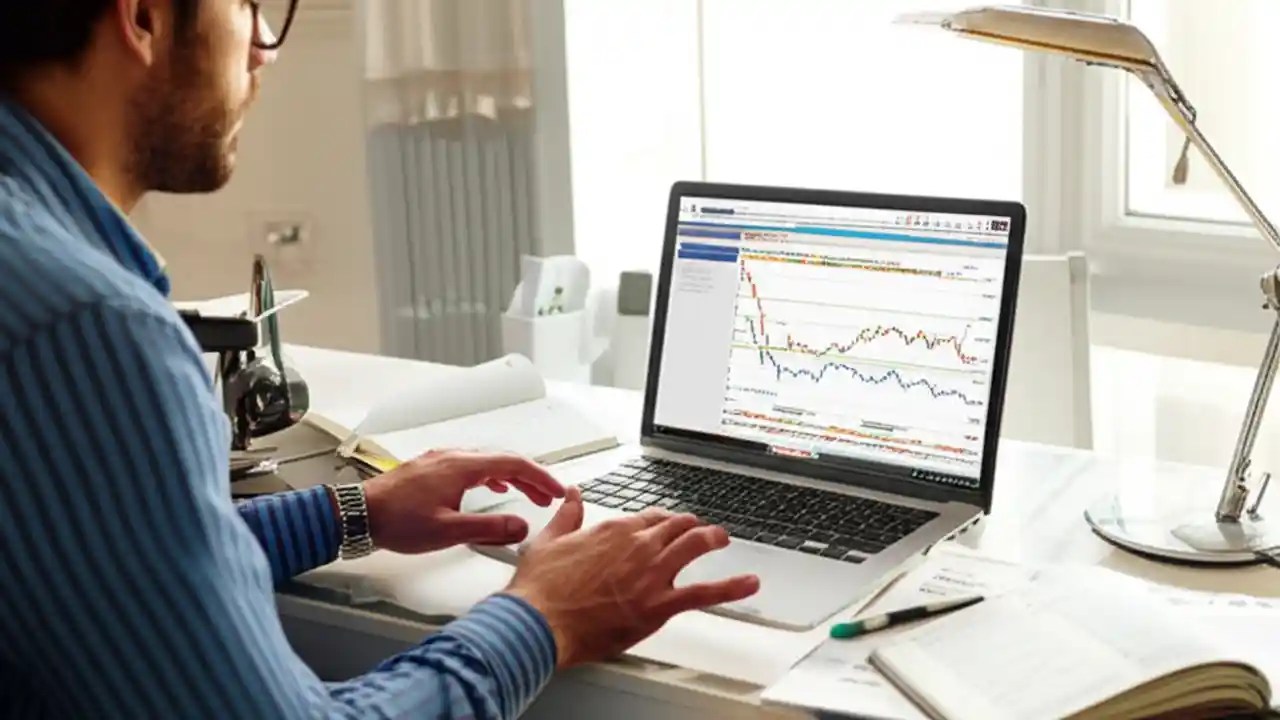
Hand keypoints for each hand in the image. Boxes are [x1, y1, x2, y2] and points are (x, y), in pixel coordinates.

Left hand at [360, 450, 564, 553]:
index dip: (540, 478)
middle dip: (530, 478)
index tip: (555, 490)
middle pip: (504, 460)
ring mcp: (441, 460)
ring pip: (487, 462)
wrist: (359, 514)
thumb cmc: (396, 520)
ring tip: (526, 494)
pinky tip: (491, 487)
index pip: (514, 464)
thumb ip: (489, 529)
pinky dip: (491, 476)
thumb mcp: (448, 531)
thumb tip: (520, 526)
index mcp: (462, 466)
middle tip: (547, 496)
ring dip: (511, 477)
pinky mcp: (431, 468)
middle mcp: (453, 457)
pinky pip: (472, 466)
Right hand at [503, 487, 760, 668]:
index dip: (662, 521)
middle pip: (677, 526)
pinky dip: (731, 587)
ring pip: (695, 545)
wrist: (539, 621)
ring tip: (722, 539)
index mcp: (613, 530)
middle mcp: (637, 545)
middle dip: (691, 526)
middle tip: (700, 530)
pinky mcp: (659, 604)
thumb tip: (571, 495)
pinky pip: (704, 592)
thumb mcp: (549, 540)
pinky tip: (748, 583)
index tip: (666, 524)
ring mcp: (651, 573)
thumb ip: (567, 515)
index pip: (650, 517)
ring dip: (713, 539)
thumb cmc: (540, 588)